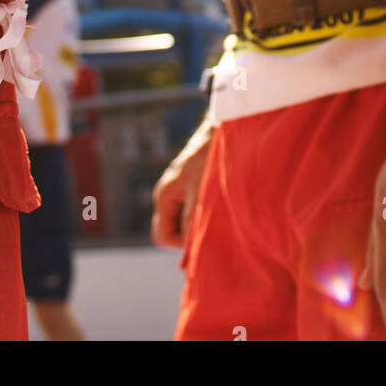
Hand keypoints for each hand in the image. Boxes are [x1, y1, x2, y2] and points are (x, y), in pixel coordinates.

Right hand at [151, 120, 214, 248]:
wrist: (223, 130)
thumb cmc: (210, 161)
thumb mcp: (200, 197)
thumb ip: (192, 224)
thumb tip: (187, 256)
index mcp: (164, 196)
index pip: (162, 236)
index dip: (181, 245)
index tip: (203, 237)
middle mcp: (169, 193)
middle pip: (173, 229)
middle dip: (191, 235)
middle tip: (215, 228)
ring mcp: (180, 188)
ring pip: (186, 219)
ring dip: (201, 222)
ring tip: (220, 214)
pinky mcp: (193, 183)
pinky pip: (194, 208)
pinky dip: (206, 212)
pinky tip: (222, 205)